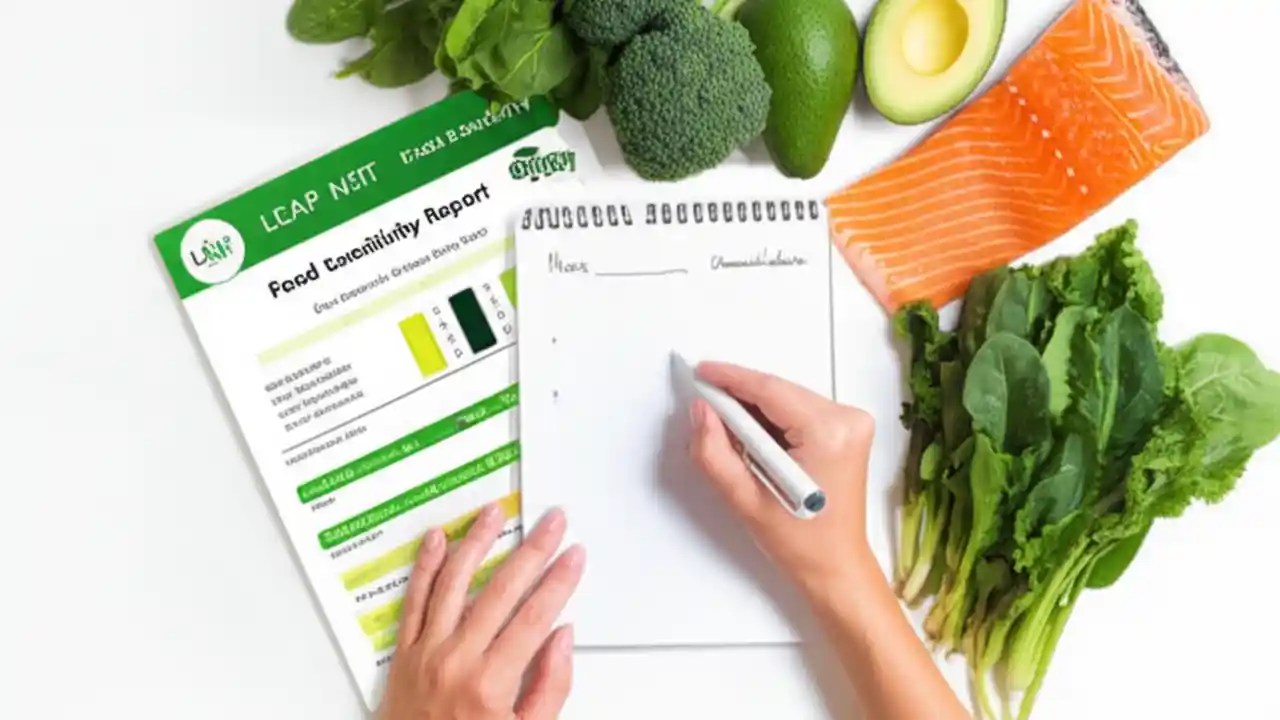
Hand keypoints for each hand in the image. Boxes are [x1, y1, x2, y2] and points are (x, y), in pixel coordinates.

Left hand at [377, 503, 584, 719]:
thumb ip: (549, 688)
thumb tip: (560, 638)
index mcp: (491, 685)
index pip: (535, 617)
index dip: (559, 581)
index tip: (574, 555)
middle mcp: (455, 661)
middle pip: (501, 590)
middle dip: (532, 549)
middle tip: (552, 521)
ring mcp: (425, 654)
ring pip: (454, 582)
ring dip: (477, 542)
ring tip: (494, 514)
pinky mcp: (402, 655)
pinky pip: (414, 600)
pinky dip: (424, 566)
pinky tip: (436, 540)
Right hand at [688, 362, 876, 595]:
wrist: (836, 564)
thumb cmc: (801, 542)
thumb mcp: (745, 499)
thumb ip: (714, 451)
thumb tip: (702, 410)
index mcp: (828, 433)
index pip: (770, 390)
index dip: (731, 378)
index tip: (701, 373)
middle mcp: (847, 420)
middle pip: (779, 391)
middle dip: (739, 395)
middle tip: (705, 405)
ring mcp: (852, 423)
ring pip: (787, 399)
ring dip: (755, 409)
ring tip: (727, 429)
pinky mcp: (848, 429)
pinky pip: (799, 410)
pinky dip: (773, 419)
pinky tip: (755, 439)